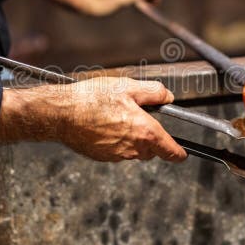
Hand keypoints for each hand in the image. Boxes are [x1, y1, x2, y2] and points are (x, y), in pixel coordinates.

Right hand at [0, 77, 186, 162]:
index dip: (179, 152)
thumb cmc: (92, 99)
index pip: (171, 151)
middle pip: (152, 150)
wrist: (62, 113)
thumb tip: (167, 96)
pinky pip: (116, 151)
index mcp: (145, 132)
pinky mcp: (102, 157)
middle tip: (138, 116)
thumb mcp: (128, 86)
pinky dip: (115, 141)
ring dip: (131, 138)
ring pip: (133, 150)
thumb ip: (153, 92)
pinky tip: (103, 125)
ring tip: (116, 117)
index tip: (182, 152)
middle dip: (151, 137)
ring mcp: (117, 156)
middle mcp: (133, 148)